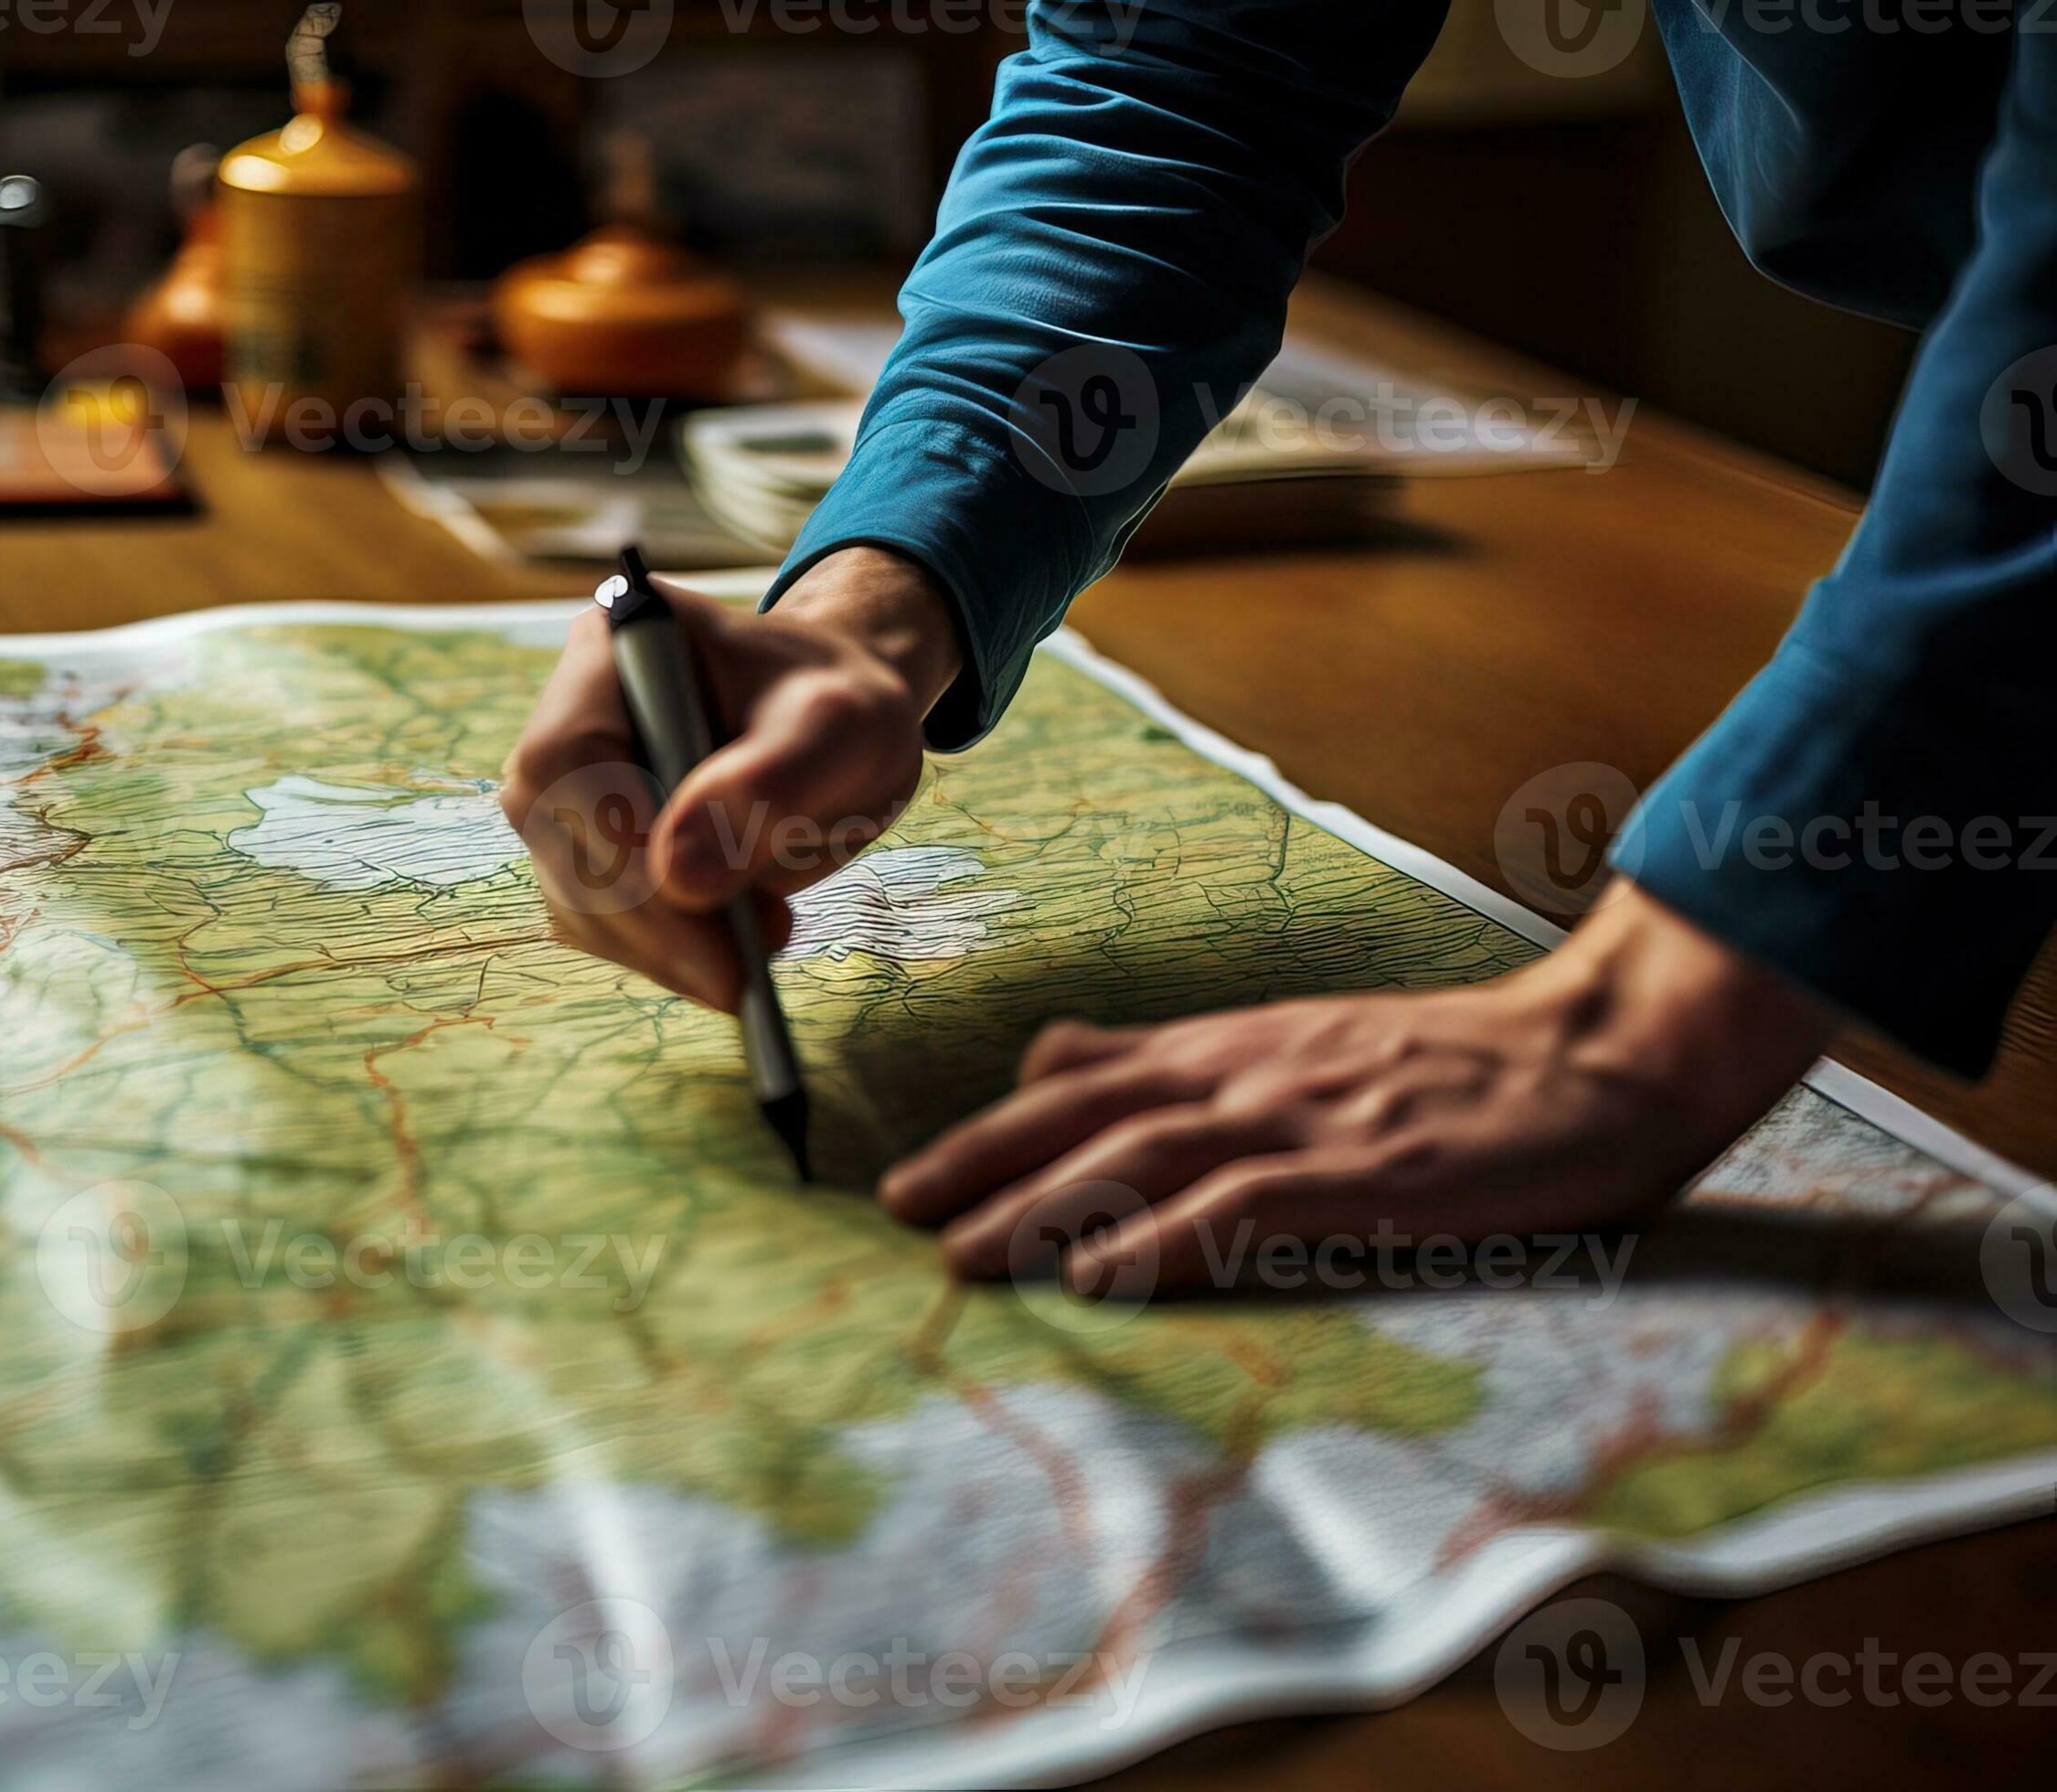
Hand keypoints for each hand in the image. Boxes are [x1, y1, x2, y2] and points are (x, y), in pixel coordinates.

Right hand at [499, 548, 963, 1009]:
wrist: (835, 722)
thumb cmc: (838, 705)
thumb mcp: (841, 726)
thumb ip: (771, 782)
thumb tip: (675, 874)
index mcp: (612, 648)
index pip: (567, 761)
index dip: (614, 848)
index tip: (697, 912)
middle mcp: (564, 715)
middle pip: (559, 839)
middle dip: (649, 921)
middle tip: (741, 974)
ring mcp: (566, 790)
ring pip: (575, 896)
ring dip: (660, 948)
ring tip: (762, 937)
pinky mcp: (585, 851)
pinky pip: (601, 924)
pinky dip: (664, 955)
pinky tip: (728, 948)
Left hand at [877, 881, 1833, 1291]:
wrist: (1605, 1047)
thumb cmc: (1458, 1061)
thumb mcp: (1300, 1042)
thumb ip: (1183, 1058)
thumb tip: (1057, 1060)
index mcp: (1237, 1047)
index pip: (1083, 1078)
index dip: (993, 1127)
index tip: (913, 1175)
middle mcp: (1253, 1072)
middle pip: (1088, 1112)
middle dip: (984, 1162)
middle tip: (896, 1213)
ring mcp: (1310, 1117)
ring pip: (1145, 1153)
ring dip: (1047, 1203)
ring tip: (965, 1254)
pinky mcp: (1371, 1169)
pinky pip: (1247, 1204)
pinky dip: (1167, 1236)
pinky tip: (1104, 1274)